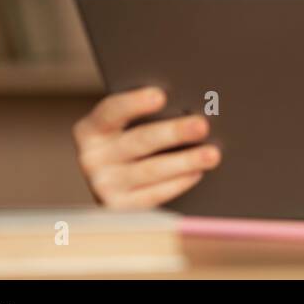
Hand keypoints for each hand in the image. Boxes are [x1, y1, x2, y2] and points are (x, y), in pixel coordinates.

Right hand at [72, 86, 220, 208]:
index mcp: (91, 129)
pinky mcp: (119, 208)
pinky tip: (197, 172)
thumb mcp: (128, 124)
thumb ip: (150, 113)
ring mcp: (103, 185)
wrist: (115, 178)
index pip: (111, 111)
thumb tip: (189, 103)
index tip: (160, 96)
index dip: (135, 103)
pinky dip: (178, 183)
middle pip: (139, 141)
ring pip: (151, 170)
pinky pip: (153, 195)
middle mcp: (91, 158)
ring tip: (212, 154)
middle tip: (202, 125)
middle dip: (173, 133)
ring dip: (185, 161)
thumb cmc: (133, 137)